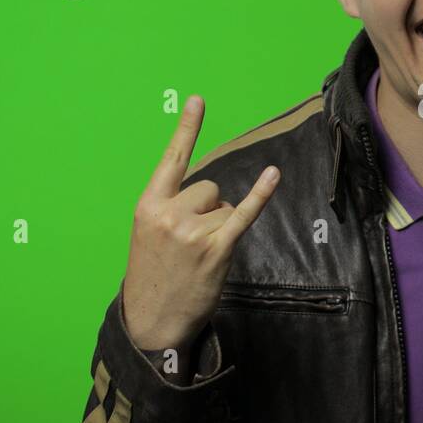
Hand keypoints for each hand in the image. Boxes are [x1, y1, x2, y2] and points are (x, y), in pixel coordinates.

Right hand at [122, 95, 280, 350]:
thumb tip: (210, 195)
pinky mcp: (217, 249)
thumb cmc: (154, 275)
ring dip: (220, 225)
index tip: (198, 100)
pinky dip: (260, 195)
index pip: (172, 160)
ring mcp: (193, 231)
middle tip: (191, 244)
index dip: (187, 129)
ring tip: (201, 255)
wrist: (151, 322)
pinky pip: (243, 214)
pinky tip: (273, 176)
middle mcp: (170, 213)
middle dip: (208, 210)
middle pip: (209, 186)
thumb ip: (171, 207)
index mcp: (148, 206)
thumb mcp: (149, 234)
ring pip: (224, 205)